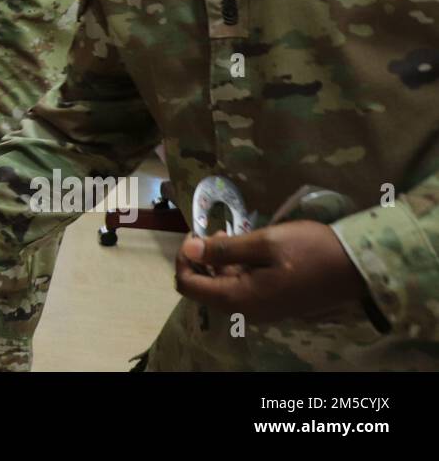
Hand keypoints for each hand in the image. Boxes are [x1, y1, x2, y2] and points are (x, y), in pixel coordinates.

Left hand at [174, 220, 367, 322]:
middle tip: (216, 230)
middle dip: (201, 259)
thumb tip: (189, 249)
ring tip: (232, 234)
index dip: (183, 259)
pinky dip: (236, 267)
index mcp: (239, 298)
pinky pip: (242, 288)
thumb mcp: (265, 243)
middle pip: (204, 288)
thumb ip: (224, 249)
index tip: (194, 233)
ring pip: (222, 287)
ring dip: (219, 261)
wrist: (358, 268)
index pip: (187, 286)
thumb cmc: (310, 250)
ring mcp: (261, 309)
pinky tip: (248, 247)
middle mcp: (246, 310)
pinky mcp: (273, 302)